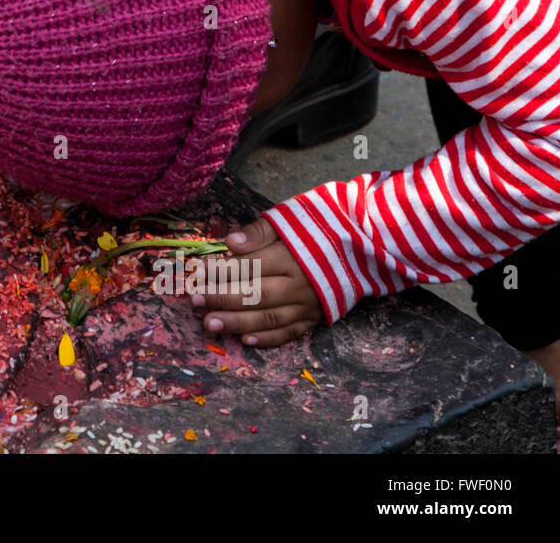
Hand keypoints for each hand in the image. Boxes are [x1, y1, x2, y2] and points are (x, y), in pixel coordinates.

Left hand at [191, 218, 323, 346]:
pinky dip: (268, 339)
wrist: (365, 244)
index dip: (221, 271)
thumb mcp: (290, 218)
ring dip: (238, 323)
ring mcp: (310, 305)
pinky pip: (290, 333)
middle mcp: (301, 284)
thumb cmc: (320, 226)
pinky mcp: (317, 318)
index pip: (250, 266)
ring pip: (270, 319)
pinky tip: (244, 340)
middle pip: (256, 295)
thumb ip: (259, 232)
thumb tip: (229, 242)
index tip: (196, 273)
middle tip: (195, 301)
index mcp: (294, 256)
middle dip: (223, 299)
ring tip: (210, 324)